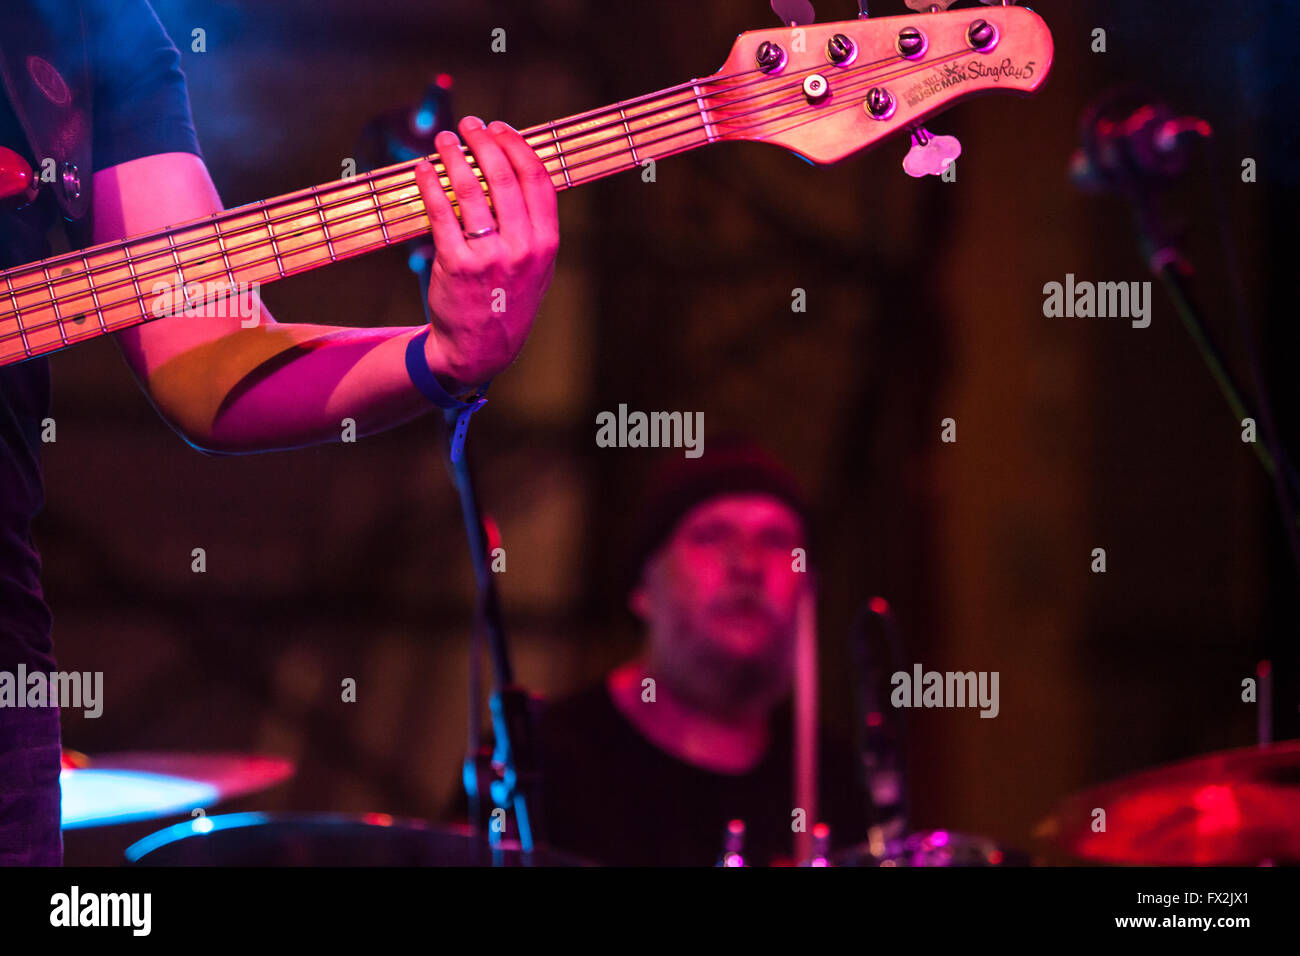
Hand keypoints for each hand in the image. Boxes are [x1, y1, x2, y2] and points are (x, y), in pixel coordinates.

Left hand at [414, 115, 558, 392]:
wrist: (482, 349)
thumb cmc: (508, 301)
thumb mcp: (538, 268)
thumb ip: (534, 226)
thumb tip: (517, 169)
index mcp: (546, 244)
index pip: (537, 180)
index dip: (517, 146)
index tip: (501, 129)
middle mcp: (522, 249)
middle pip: (504, 176)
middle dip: (484, 141)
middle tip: (469, 125)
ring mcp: (488, 257)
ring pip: (471, 189)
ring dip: (454, 155)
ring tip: (444, 140)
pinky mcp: (455, 265)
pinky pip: (441, 212)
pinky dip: (431, 184)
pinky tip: (424, 169)